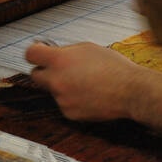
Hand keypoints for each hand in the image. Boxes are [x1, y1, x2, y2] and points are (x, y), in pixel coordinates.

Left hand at [24, 41, 144, 121]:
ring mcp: (62, 99)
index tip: (40, 52)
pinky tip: (90, 94)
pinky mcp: (69, 113)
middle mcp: (56, 81)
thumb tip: (53, 51)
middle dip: (44, 70)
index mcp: (59, 60)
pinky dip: (73, 99)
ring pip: (53, 90)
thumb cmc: (114, 67)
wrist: (130, 91)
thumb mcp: (88, 48)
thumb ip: (66, 51)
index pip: (31, 54)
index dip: (35, 52)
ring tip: (86, 82)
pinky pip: (65, 103)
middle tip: (59, 67)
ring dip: (63, 85)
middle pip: (35, 75)